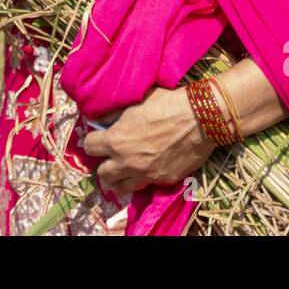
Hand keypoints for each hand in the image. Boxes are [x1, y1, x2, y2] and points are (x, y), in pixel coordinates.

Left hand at [80, 86, 215, 197]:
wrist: (200, 118)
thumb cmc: (166, 104)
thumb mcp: (135, 102)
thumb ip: (114, 114)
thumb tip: (100, 120)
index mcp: (116, 140)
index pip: (89, 147)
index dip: (93, 141)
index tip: (99, 137)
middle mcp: (126, 162)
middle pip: (103, 174)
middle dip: (105, 164)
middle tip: (113, 155)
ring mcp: (146, 175)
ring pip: (122, 186)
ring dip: (122, 177)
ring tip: (128, 166)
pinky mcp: (163, 181)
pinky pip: (147, 184)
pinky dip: (145, 178)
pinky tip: (150, 166)